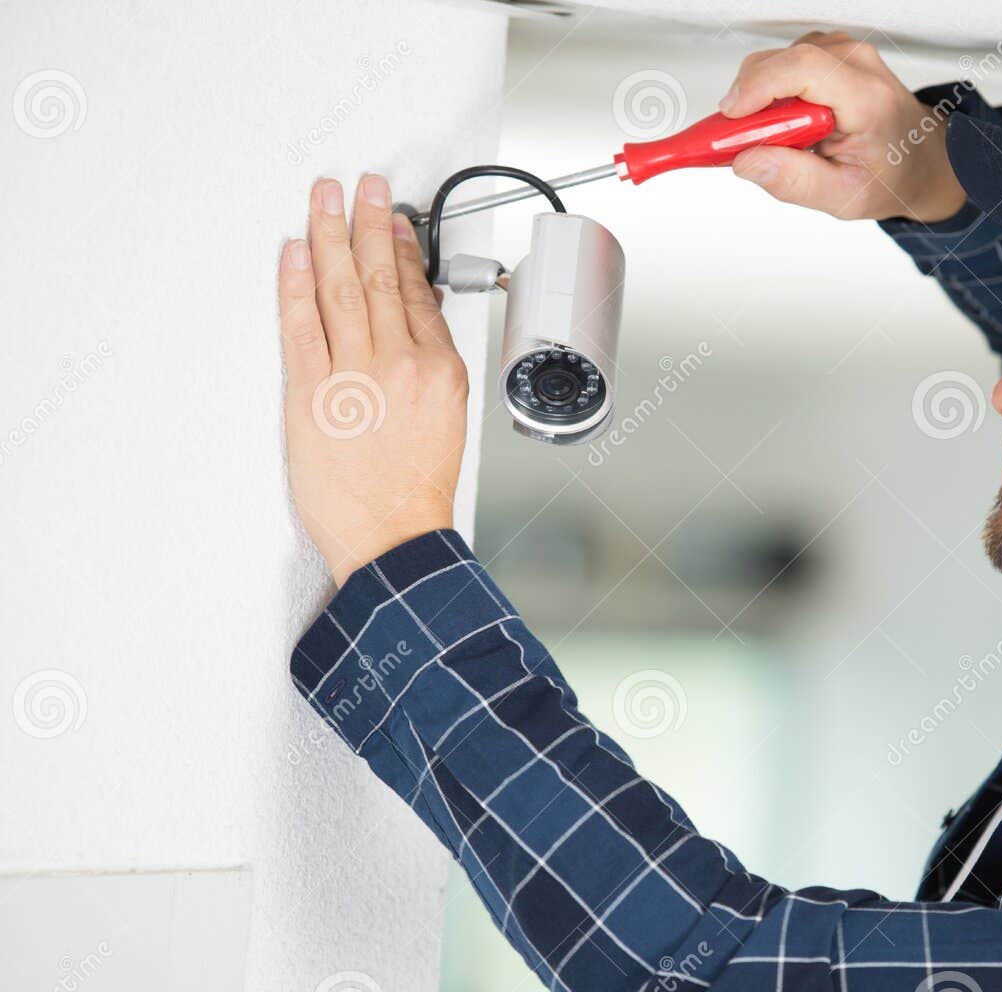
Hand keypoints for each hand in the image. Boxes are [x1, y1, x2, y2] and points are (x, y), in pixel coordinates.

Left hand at [278, 175, 467, 586]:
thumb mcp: (445, 420)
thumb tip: (415, 321)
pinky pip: (302, 326)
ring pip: (344, 289)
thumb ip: (431, 366)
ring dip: (332, 235)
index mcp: (440, 371)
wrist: (394, 536)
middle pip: (382, 277)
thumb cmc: (416, 490)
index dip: (404, 250)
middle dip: (370, 223)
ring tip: (326, 199)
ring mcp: (355, 377)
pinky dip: (297, 284)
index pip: (419, 294)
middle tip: (363, 186)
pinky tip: (295, 252)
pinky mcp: (313, 394)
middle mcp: (401, 365)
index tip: (395, 222)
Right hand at [720, 31, 967, 222]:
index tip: (730, 116)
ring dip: (761, 102)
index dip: (757, 88)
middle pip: (780, 62)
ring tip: (776, 140)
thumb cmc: (893, 175)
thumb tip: (747, 162)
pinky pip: (783, 65)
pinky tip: (786, 124)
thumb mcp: (846, 197)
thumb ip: (795, 182)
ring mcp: (843, 52)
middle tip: (741, 144)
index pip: (803, 69)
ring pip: (776, 62)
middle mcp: (857, 63)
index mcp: (867, 98)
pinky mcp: (829, 53)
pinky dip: (772, 95)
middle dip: (749, 103)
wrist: (922, 159)